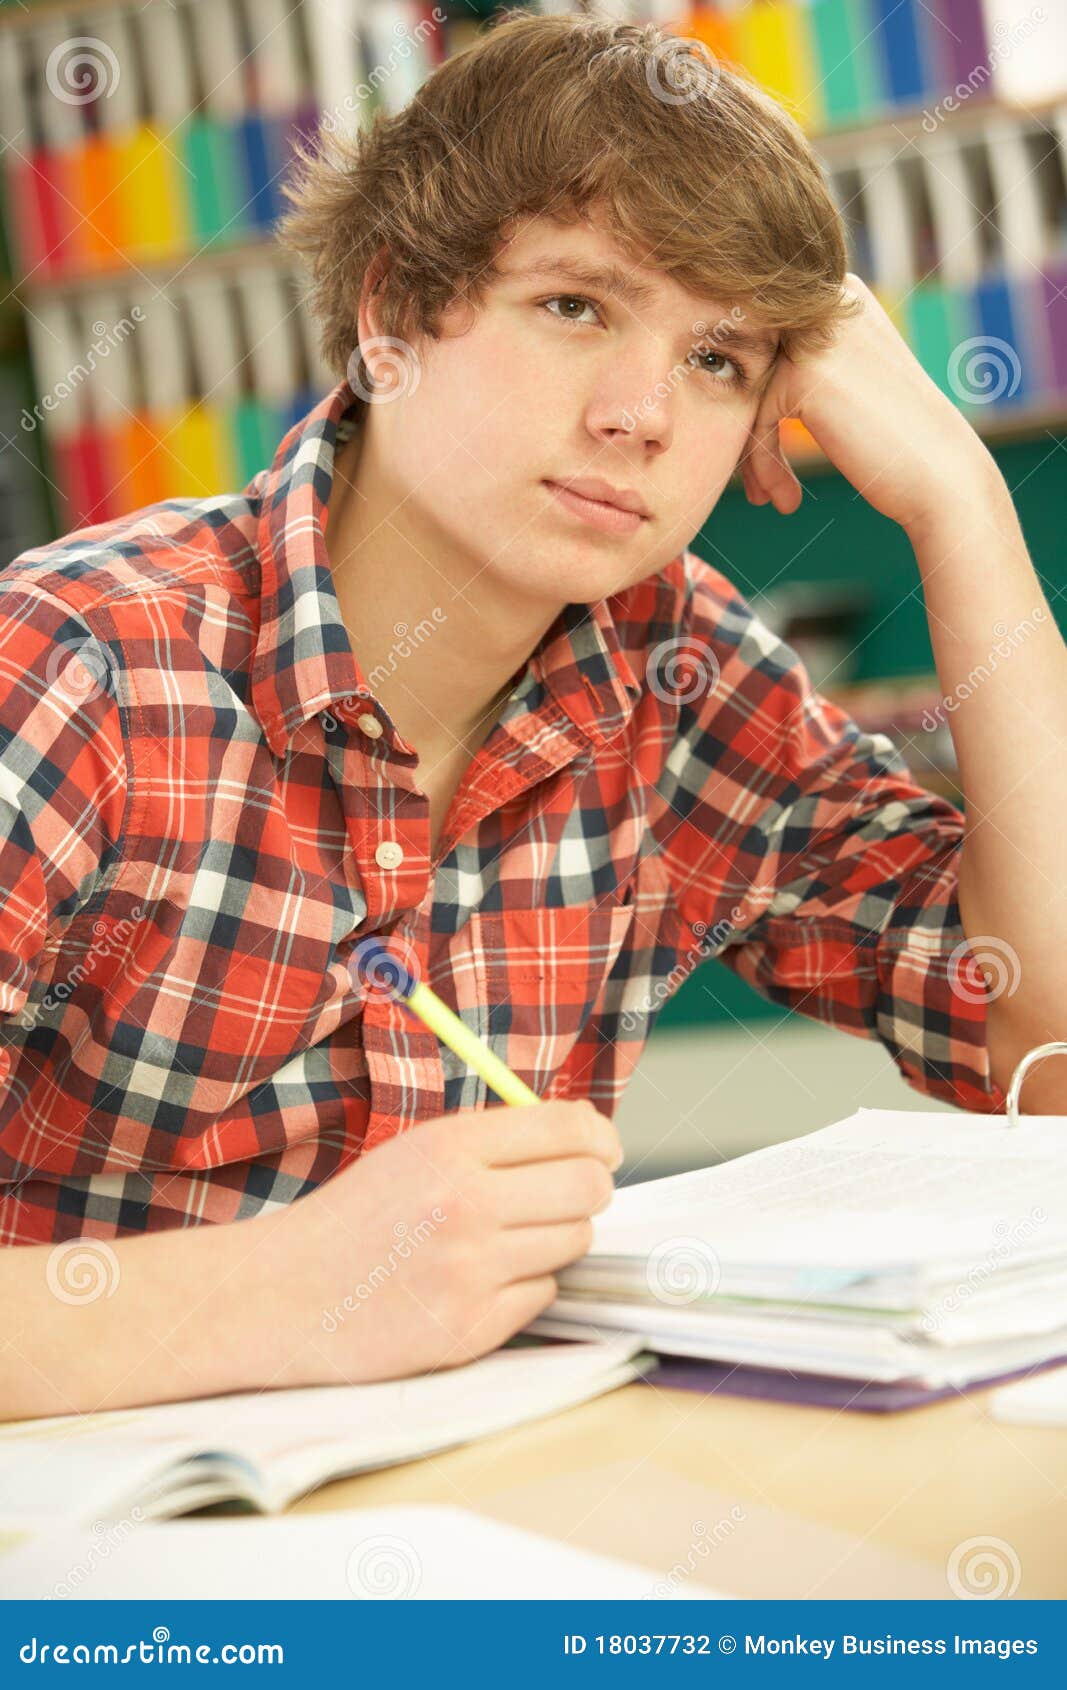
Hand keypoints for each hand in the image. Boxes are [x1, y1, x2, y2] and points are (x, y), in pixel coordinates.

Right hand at [276, 1100, 621, 1382]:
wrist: (284, 1295)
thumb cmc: (356, 1218)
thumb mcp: (415, 1153)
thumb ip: (495, 1142)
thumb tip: (587, 1137)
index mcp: (450, 1147)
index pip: (572, 1128)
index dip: (600, 1139)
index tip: (602, 1149)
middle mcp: (465, 1205)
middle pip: (590, 1188)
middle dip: (588, 1189)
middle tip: (564, 1195)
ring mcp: (470, 1272)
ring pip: (574, 1243)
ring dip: (552, 1240)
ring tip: (502, 1241)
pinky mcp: (470, 1330)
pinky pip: (543, 1296)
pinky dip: (523, 1288)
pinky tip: (478, 1282)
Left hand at [739, 273, 1000, 535]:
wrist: (939, 473)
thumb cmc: (895, 437)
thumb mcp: (847, 380)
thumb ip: (800, 359)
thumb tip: (727, 364)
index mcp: (842, 290)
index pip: (767, 340)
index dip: (755, 400)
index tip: (760, 457)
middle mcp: (830, 298)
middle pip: (752, 365)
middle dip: (748, 428)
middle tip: (756, 484)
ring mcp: (816, 333)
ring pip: (750, 394)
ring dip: (754, 453)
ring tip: (766, 498)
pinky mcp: (803, 373)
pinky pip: (758, 420)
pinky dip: (764, 464)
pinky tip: (786, 502)